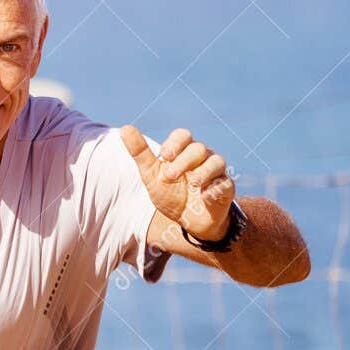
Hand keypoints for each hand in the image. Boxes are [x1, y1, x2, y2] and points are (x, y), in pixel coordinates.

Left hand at [120, 125, 235, 240]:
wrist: (187, 221)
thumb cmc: (169, 194)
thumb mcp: (151, 175)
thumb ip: (140, 152)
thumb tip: (124, 128)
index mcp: (183, 152)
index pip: (182, 135)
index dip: (175, 143)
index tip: (165, 155)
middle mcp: (202, 158)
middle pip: (198, 148)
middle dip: (183, 161)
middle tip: (169, 176)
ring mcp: (215, 172)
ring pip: (216, 161)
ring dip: (202, 172)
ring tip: (192, 183)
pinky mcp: (225, 188)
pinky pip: (225, 183)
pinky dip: (215, 188)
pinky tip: (204, 196)